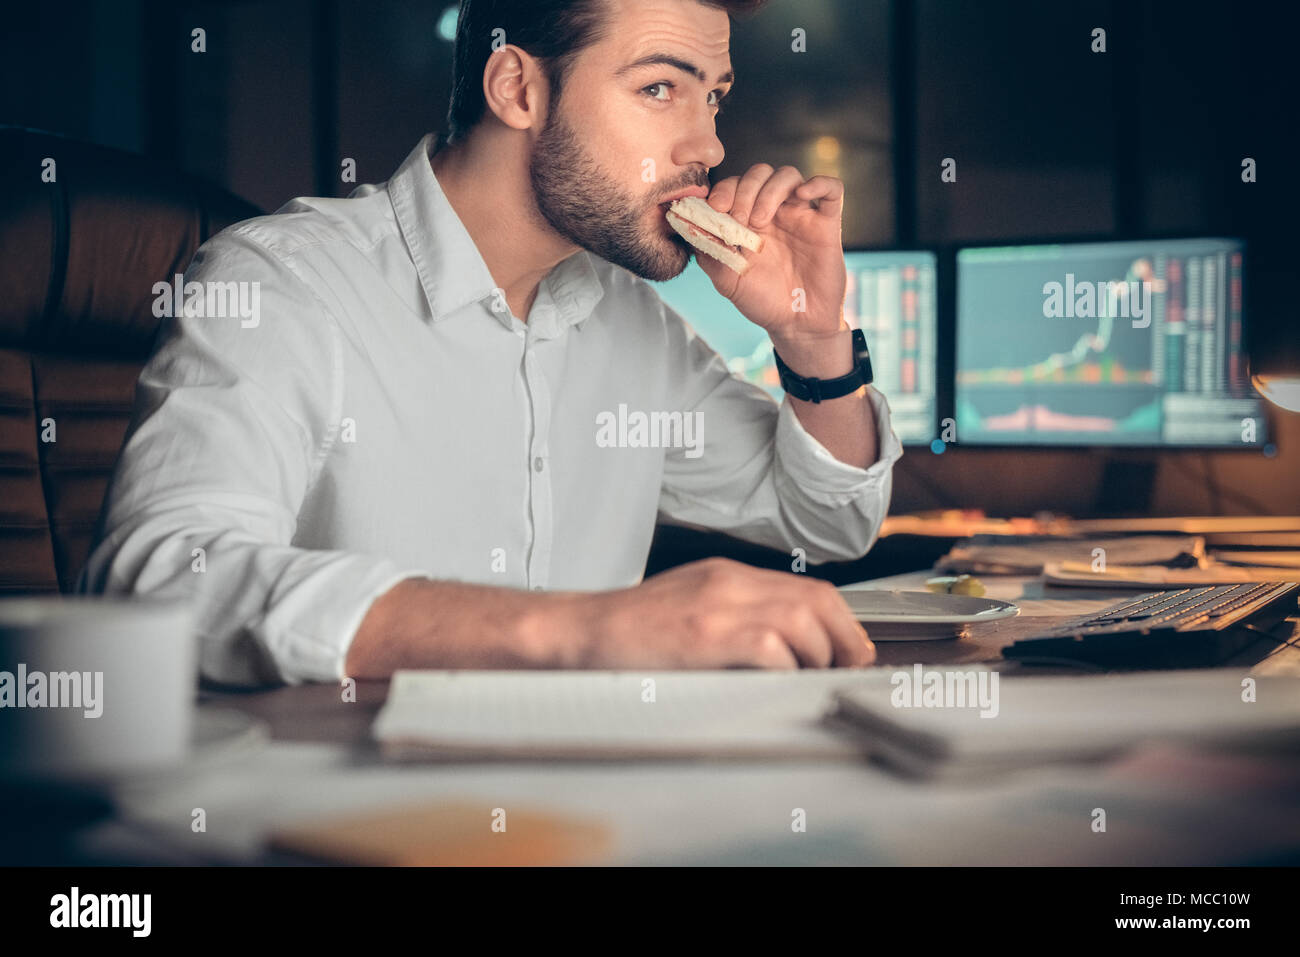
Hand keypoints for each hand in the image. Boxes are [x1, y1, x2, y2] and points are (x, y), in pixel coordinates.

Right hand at [566, 557, 874, 668]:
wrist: (577, 631)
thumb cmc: (627, 632)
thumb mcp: (689, 607)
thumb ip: (734, 617)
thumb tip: (786, 650)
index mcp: (727, 576)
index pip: (807, 589)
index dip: (840, 623)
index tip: (846, 651)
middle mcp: (728, 583)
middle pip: (817, 600)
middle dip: (843, 640)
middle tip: (843, 669)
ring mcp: (716, 606)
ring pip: (801, 620)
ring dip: (816, 656)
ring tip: (807, 679)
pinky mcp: (703, 635)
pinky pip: (769, 647)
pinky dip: (785, 668)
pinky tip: (774, 682)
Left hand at [694, 164, 847, 342]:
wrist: (797, 324)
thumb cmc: (762, 301)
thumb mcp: (726, 279)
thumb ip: (707, 250)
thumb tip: (684, 222)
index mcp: (748, 220)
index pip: (735, 186)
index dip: (724, 190)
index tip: (717, 208)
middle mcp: (774, 212)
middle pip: (760, 173)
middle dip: (745, 189)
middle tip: (739, 217)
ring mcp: (800, 215)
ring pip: (789, 176)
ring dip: (771, 190)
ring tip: (761, 219)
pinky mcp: (827, 223)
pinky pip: (832, 189)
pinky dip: (819, 183)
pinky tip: (802, 195)